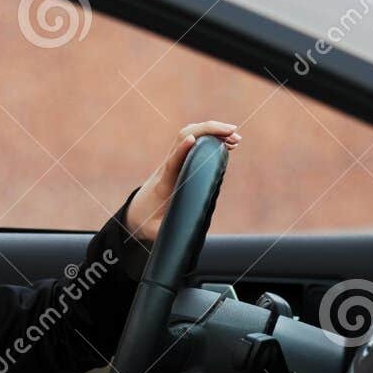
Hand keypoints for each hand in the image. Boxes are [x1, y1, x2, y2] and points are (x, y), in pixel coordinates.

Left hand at [124, 120, 240, 242]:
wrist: (136, 212)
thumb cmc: (147, 222)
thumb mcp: (155, 231)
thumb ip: (166, 232)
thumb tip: (182, 240)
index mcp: (163, 183)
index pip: (171, 162)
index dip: (181, 150)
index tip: (192, 140)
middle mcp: (167, 166)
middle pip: (184, 137)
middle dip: (208, 131)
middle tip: (233, 135)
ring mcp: (173, 161)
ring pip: (190, 135)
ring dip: (212, 132)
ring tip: (236, 138)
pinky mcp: (179, 161)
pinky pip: (194, 142)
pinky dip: (211, 138)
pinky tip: (227, 143)